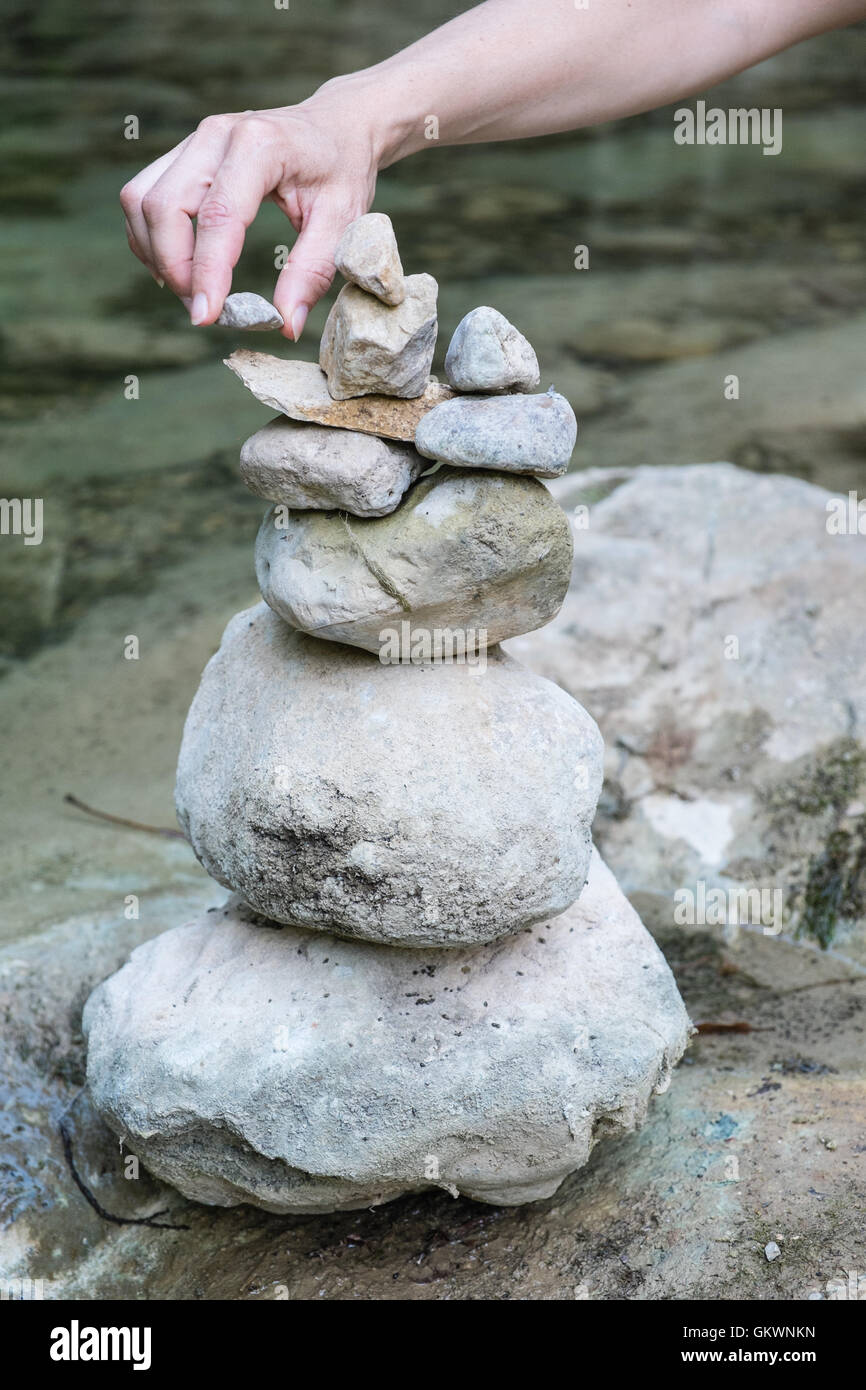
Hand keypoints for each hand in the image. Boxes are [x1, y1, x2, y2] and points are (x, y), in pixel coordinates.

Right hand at [120, 85, 378, 339]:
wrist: (335, 125)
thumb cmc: (341, 171)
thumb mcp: (342, 223)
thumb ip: (313, 273)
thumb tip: (286, 325)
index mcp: (260, 146)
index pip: (217, 217)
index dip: (205, 272)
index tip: (206, 317)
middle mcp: (217, 135)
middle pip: (164, 206)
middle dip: (175, 268)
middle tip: (203, 309)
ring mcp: (193, 141)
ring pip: (141, 199)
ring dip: (155, 254)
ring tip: (190, 291)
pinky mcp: (182, 153)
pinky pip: (142, 195)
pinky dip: (150, 238)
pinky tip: (177, 266)